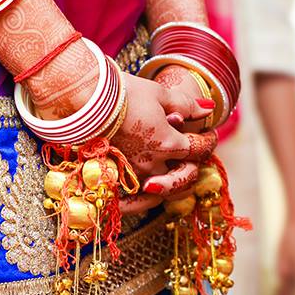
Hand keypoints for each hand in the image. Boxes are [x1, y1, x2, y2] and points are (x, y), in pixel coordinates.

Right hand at [112, 73, 216, 207]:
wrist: (85, 100)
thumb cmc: (123, 93)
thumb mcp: (159, 94)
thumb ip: (187, 105)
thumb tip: (209, 110)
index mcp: (168, 142)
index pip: (199, 149)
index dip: (209, 140)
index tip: (208, 133)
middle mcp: (153, 163)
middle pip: (186, 177)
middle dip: (194, 165)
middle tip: (192, 154)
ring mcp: (133, 173)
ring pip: (163, 192)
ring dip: (172, 184)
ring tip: (172, 173)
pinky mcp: (116, 177)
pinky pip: (134, 201)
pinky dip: (142, 201)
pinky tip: (146, 192)